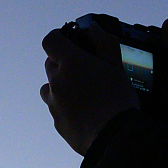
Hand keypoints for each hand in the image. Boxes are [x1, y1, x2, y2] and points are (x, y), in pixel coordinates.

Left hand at [40, 26, 138, 154]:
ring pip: (49, 88)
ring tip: (83, 93)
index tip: (68, 41)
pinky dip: (66, 107)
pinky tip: (85, 112)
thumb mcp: (117, 66)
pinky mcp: (57, 123)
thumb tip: (93, 30)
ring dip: (61, 86)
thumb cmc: (118, 100)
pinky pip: (56, 109)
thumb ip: (104, 44)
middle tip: (84, 70)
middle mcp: (57, 82)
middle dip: (63, 64)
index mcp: (71, 63)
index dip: (58, 38)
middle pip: (50, 65)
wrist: (115, 138)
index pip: (50, 41)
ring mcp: (54, 104)